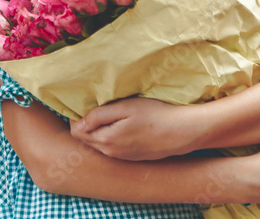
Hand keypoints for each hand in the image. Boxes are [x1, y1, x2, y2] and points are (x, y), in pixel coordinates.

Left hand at [69, 97, 194, 160]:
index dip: (77, 116)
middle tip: (95, 105)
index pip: (77, 132)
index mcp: (106, 140)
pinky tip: (121, 124)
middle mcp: (111, 153)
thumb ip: (98, 116)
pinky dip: (110, 135)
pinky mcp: (132, 157)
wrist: (182, 132)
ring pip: (99, 143)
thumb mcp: (124, 108)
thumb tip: (77, 123)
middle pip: (86, 138)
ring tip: (109, 112)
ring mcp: (122, 157)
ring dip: (98, 129)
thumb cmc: (154, 115)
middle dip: (85, 123)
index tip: (85, 102)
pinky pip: (112, 147)